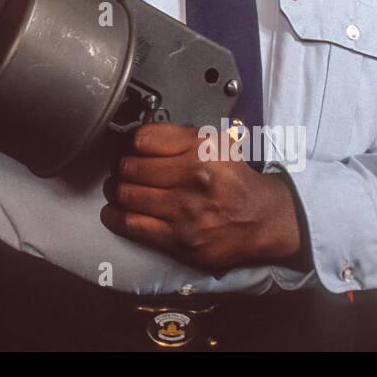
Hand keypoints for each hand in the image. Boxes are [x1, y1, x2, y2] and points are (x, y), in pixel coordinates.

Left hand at [99, 123, 304, 272]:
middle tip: (120, 172)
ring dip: (115, 192)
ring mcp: (185, 209)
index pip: (141, 139)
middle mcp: (193, 176)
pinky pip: (132, 225)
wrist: (264, 218)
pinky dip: (114, 218)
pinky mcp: (180, 239)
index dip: (128, 145)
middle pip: (129, 167)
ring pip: (126, 195)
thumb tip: (137, 137)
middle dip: (119, 169)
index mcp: (201, 147)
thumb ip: (178, 137)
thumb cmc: (236, 181)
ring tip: (117, 190)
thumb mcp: (216, 143)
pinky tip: (113, 213)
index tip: (126, 150)